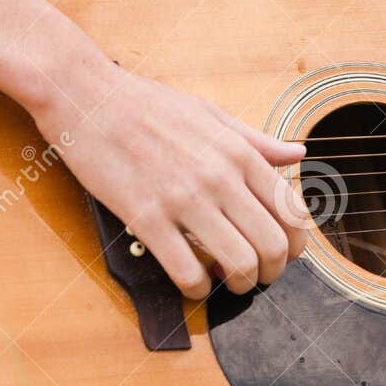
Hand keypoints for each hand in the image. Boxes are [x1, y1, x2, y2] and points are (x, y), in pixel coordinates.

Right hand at [31, 54, 313, 298]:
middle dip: (272, 271)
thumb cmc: (146, 103)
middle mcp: (219, 176)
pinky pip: (187, 272)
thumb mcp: (209, 112)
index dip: (296, 244)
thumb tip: (297, 153)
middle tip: (258, 275)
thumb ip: (255, 139)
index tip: (284, 253)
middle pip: (273, 245)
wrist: (88, 97)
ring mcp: (183, 198)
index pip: (290, 211)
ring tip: (229, 280)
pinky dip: (198, 288)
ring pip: (239, 264)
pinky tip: (192, 281)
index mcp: (238, 151)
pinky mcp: (146, 218)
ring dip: (241, 284)